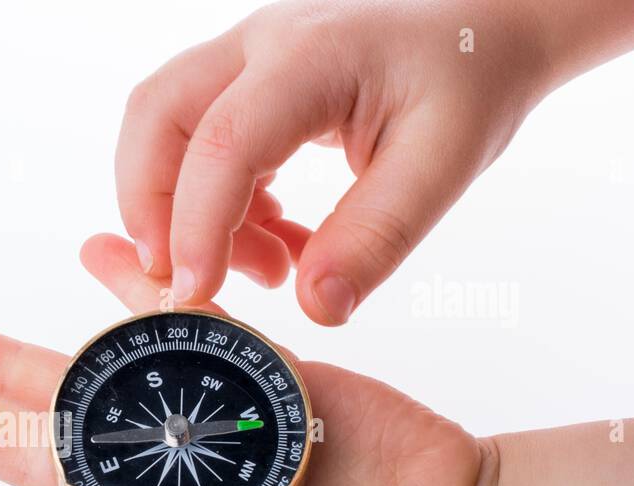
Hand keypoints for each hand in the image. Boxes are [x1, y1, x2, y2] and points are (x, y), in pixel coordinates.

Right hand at [118, 0, 562, 321]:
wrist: (483, 26)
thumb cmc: (470, 80)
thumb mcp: (445, 163)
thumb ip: (377, 237)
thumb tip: (317, 309)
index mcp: (311, 57)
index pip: (222, 142)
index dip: (196, 226)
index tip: (196, 294)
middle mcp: (259, 45)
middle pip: (155, 119)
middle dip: (150, 211)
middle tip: (187, 282)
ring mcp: (243, 58)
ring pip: (160, 129)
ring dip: (180, 210)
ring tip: (263, 267)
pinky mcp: (242, 83)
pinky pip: (192, 143)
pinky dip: (212, 204)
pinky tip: (272, 241)